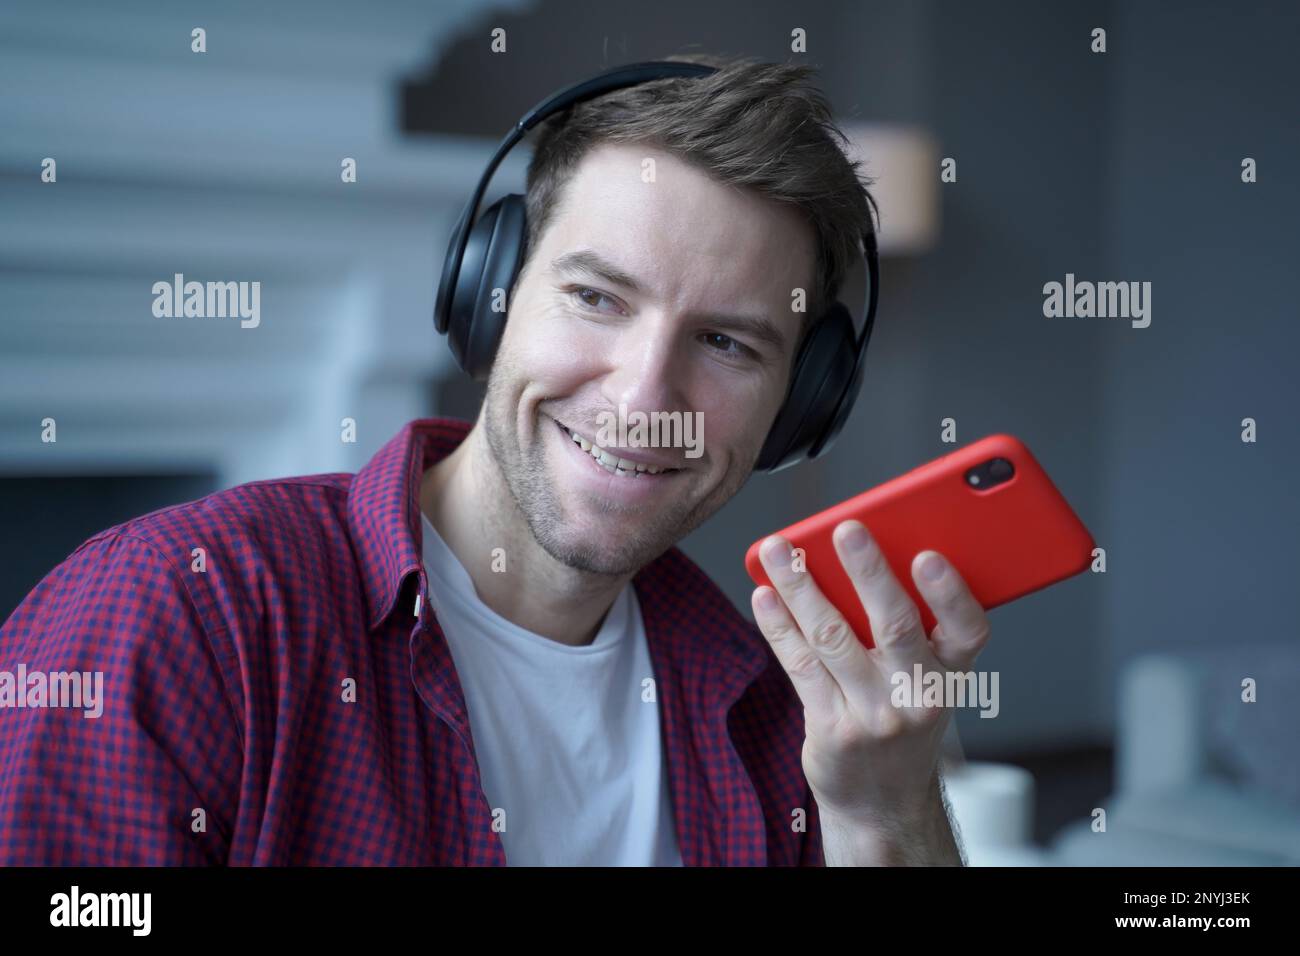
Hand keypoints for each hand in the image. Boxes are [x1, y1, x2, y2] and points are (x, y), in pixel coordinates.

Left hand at [751, 519, 991, 862]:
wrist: (884, 802)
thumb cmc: (905, 720)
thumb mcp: (928, 679)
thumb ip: (911, 625)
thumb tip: (864, 552)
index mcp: (952, 673)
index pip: (968, 629)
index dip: (950, 593)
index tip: (928, 556)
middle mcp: (918, 695)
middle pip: (894, 624)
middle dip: (868, 571)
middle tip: (845, 530)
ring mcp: (874, 715)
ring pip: (833, 637)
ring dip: (802, 587)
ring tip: (780, 550)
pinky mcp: (832, 727)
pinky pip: (801, 665)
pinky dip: (779, 626)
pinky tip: (765, 595)